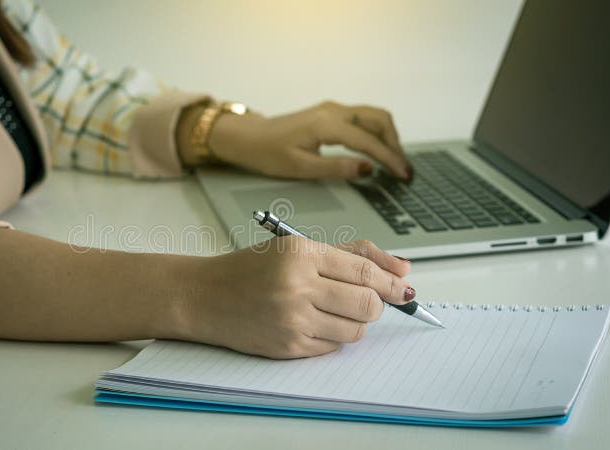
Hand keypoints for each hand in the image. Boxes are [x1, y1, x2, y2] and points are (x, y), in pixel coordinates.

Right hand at [185, 237, 413, 358]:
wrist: (204, 296)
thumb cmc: (248, 270)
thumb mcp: (296, 248)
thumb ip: (351, 255)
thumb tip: (401, 269)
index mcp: (300, 253)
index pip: (364, 271)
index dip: (392, 282)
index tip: (405, 288)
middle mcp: (296, 286)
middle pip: (367, 303)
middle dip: (374, 303)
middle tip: (363, 298)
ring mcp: (292, 319)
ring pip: (355, 329)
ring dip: (353, 321)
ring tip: (331, 309)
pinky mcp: (288, 346)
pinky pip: (333, 347)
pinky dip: (332, 336)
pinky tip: (311, 322)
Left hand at [210, 101, 410, 179]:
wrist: (249, 137)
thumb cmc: (268, 153)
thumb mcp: (300, 168)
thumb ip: (335, 168)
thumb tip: (367, 169)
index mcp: (326, 124)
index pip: (368, 141)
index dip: (389, 158)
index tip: (403, 174)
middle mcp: (333, 111)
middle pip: (379, 120)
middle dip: (395, 144)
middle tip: (403, 170)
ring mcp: (333, 109)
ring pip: (373, 116)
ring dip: (389, 136)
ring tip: (395, 162)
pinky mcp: (331, 113)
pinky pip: (363, 118)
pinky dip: (377, 132)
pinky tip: (379, 150)